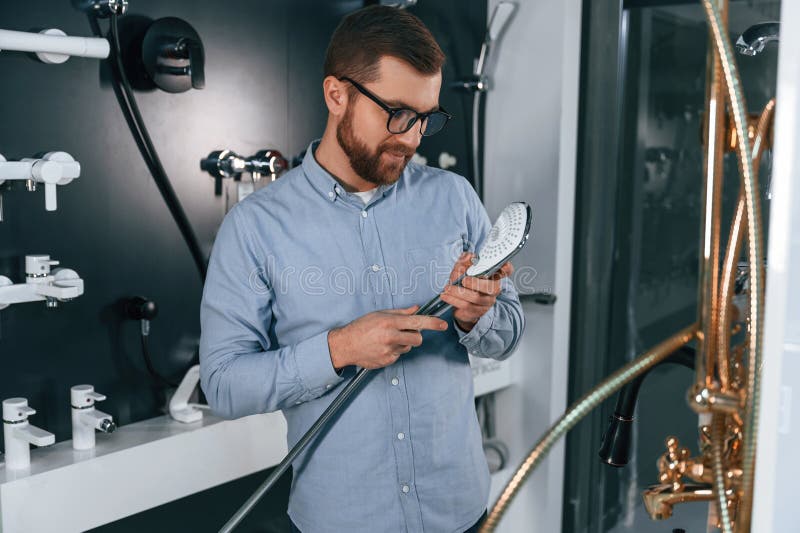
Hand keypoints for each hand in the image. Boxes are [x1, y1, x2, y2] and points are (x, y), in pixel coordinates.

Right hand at [328, 306, 447, 369]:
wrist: (345, 345)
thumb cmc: (361, 327)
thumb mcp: (379, 314)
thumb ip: (400, 312)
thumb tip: (416, 309)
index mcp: (389, 322)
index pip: (417, 322)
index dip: (432, 323)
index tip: (442, 324)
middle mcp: (390, 336)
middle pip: (417, 338)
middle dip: (415, 335)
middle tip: (405, 331)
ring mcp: (388, 350)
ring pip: (408, 347)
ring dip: (403, 343)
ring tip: (387, 339)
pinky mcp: (387, 361)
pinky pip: (399, 355)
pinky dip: (394, 351)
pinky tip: (382, 347)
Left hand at [439, 252, 513, 331]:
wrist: (459, 303)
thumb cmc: (464, 283)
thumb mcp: (462, 268)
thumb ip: (464, 261)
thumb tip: (468, 256)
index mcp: (493, 275)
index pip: (506, 271)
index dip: (506, 268)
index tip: (501, 265)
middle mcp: (493, 289)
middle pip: (491, 287)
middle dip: (476, 283)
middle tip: (463, 280)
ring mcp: (486, 301)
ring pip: (476, 298)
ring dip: (459, 292)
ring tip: (448, 288)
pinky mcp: (478, 312)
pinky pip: (467, 306)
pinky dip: (454, 300)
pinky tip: (445, 296)